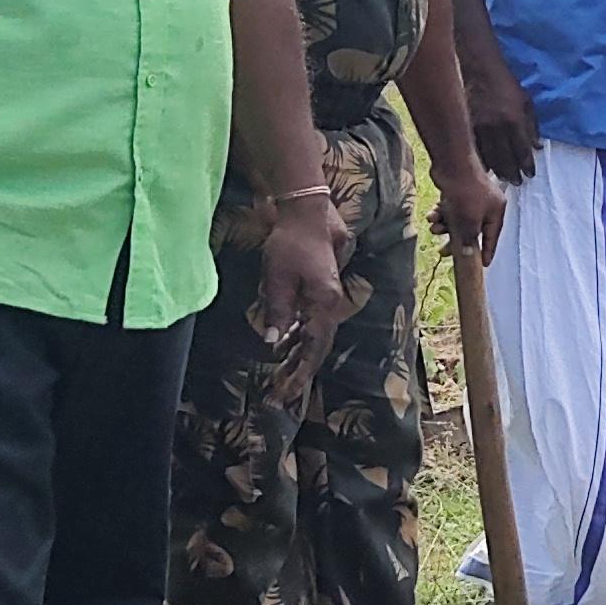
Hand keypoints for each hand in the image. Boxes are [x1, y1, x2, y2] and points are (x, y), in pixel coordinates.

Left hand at [258, 197, 348, 404]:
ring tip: (282, 374)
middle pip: (317, 345)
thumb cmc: (291, 243)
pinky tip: (287, 343)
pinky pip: (311, 320)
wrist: (307, 212)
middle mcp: (330, 303)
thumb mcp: (277, 279)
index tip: (287, 391)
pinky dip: (299, 336)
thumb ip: (278, 311)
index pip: (315, 347)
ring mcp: (327, 296)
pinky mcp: (320, 288)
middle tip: (281, 391)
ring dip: (299, 355)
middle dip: (300, 370)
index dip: (301, 372)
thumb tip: (275, 341)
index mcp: (324, 303)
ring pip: (315, 334)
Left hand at [429, 163, 506, 265]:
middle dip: (456, 239)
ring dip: (445, 226)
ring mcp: (473, 196)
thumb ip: (470, 241)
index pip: (492, 236)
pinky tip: (432, 214)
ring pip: (459, 219)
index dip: (486, 251)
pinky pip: (452, 208)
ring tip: (434, 228)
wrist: (452, 164)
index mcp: (496, 211)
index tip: (482, 264)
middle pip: (472, 229)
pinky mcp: (459, 191)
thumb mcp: (469, 222)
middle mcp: (487, 204)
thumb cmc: (466, 193)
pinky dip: (442, 213)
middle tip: (443, 251)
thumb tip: (469, 257)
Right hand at [462, 60, 541, 185]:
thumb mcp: (526, 101)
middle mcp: (497, 127)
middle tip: (518, 182)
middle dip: (513, 173)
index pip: (522, 151)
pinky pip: (474, 150)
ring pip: (489, 158)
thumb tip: (538, 147)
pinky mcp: (466, 127)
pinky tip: (486, 168)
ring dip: (498, 171)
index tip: (530, 174)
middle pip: (505, 159)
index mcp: (514, 120)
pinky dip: (481, 161)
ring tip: (504, 178)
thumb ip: (533, 126)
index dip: (527, 165)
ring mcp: (479, 128)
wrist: (478, 69)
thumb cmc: (505, 84)